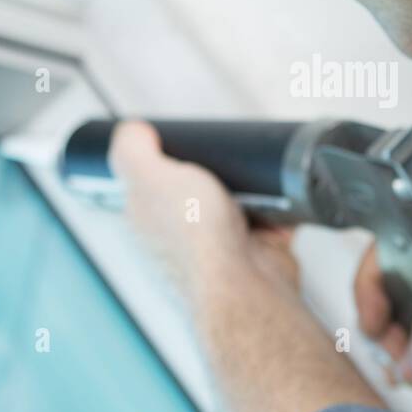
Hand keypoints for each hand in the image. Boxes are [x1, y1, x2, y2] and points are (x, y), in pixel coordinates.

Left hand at [108, 120, 383, 411]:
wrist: (246, 282)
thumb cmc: (195, 240)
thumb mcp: (150, 177)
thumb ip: (131, 151)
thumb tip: (131, 129)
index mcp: (147, 220)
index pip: (147, 186)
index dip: (162, 163)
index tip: (177, 144)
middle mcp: (181, 239)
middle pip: (195, 191)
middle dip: (212, 173)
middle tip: (220, 159)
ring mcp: (220, 247)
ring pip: (235, 204)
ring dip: (249, 190)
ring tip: (252, 179)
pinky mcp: (258, 252)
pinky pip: (272, 221)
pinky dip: (280, 211)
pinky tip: (277, 200)